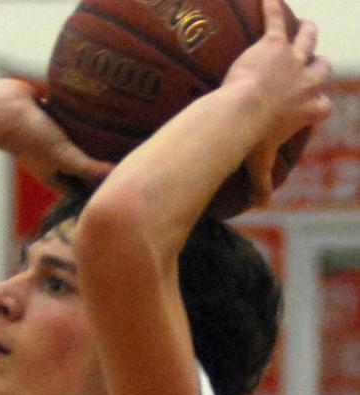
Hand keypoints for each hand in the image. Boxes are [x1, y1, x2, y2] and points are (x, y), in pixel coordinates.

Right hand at [0, 78, 113, 187]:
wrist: (3, 109)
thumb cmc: (30, 137)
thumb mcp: (62, 155)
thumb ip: (87, 168)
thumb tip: (114, 177)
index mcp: (54, 174)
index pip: (80, 188)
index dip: (97, 189)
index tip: (121, 184)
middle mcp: (52, 158)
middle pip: (81, 164)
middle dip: (100, 162)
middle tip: (128, 157)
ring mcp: (51, 136)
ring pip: (78, 139)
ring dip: (94, 137)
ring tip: (122, 131)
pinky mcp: (50, 115)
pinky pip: (72, 117)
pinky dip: (84, 116)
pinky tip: (104, 107)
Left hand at [229, 0, 330, 205]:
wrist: (239, 114)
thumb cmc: (249, 142)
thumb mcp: (258, 165)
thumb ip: (263, 184)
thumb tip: (262, 207)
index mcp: (309, 110)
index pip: (323, 106)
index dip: (318, 105)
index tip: (314, 106)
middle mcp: (307, 81)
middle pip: (321, 67)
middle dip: (317, 64)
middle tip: (309, 60)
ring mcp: (292, 60)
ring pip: (308, 38)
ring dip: (306, 32)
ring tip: (303, 25)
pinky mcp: (273, 45)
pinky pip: (275, 20)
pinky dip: (271, 8)